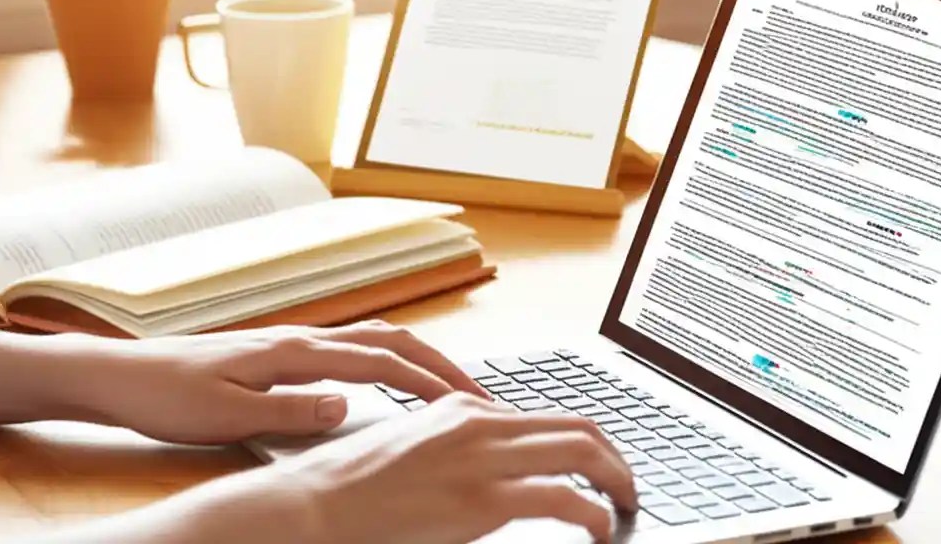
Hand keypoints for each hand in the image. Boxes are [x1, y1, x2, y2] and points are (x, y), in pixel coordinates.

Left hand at [76, 321, 488, 443]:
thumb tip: (348, 406)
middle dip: (440, 363)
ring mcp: (293, 341)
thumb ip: (288, 412)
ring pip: (374, 338)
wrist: (121, 374)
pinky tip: (391, 380)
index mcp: (293, 352)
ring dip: (418, 358)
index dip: (430, 380)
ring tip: (451, 386)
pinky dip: (389, 359)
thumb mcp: (224, 417)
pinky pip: (352, 349)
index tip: (470, 402)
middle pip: (390, 340)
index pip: (381, 360)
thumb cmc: (167, 396)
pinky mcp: (282, 352)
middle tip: (481, 392)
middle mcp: (301, 338)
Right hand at [174, 394, 637, 543]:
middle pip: (577, 425)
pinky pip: (564, 498)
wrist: (313, 506)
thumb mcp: (412, 448)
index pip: (546, 417)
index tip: (598, 468)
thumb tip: (494, 460)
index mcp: (464, 411)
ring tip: (623, 506)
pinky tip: (599, 530)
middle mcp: (480, 424)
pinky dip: (595, 513)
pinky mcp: (482, 500)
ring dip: (616, 479)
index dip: (585, 443)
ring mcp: (483, 459)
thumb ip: (455, 445)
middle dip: (614, 456)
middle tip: (627, 485)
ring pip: (581, 451)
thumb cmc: (353, 488)